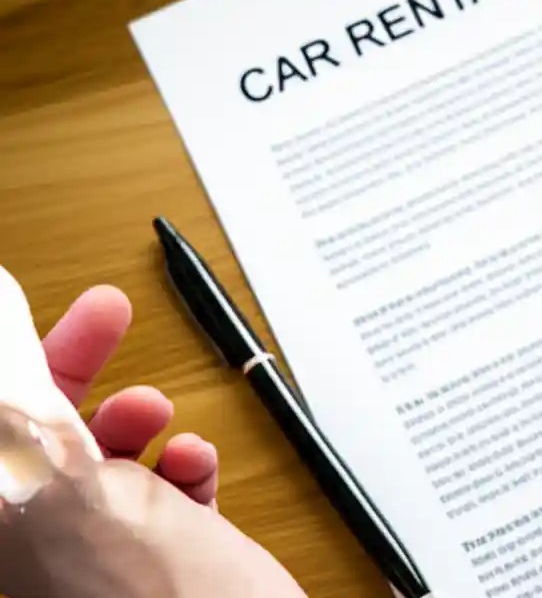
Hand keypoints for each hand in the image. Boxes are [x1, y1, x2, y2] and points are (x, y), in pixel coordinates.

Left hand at [0, 282, 305, 597]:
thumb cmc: (131, 591)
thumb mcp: (54, 464)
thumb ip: (12, 379)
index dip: (5, 355)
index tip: (26, 302)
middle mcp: (29, 531)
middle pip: (31, 423)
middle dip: (73, 366)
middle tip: (109, 312)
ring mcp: (87, 546)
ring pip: (97, 450)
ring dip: (133, 419)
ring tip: (157, 415)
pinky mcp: (150, 555)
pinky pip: (158, 488)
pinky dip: (180, 463)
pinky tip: (195, 461)